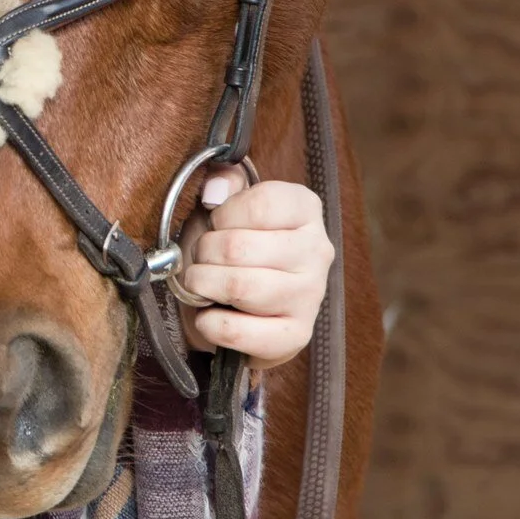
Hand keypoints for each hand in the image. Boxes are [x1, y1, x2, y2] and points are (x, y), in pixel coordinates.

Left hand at [174, 167, 333, 370]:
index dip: (223, 216)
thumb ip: (222, 183)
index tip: (217, 224)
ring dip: (203, 286)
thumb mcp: (224, 207)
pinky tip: (209, 315)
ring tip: (202, 284)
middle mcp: (317, 250)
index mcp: (305, 209)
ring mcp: (311, 295)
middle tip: (202, 259)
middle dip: (204, 253)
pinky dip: (210, 324)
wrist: (239, 304)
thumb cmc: (231, 248)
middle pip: (239, 247)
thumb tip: (215, 189)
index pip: (260, 204)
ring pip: (239, 287)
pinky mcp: (297, 335)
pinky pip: (238, 331)